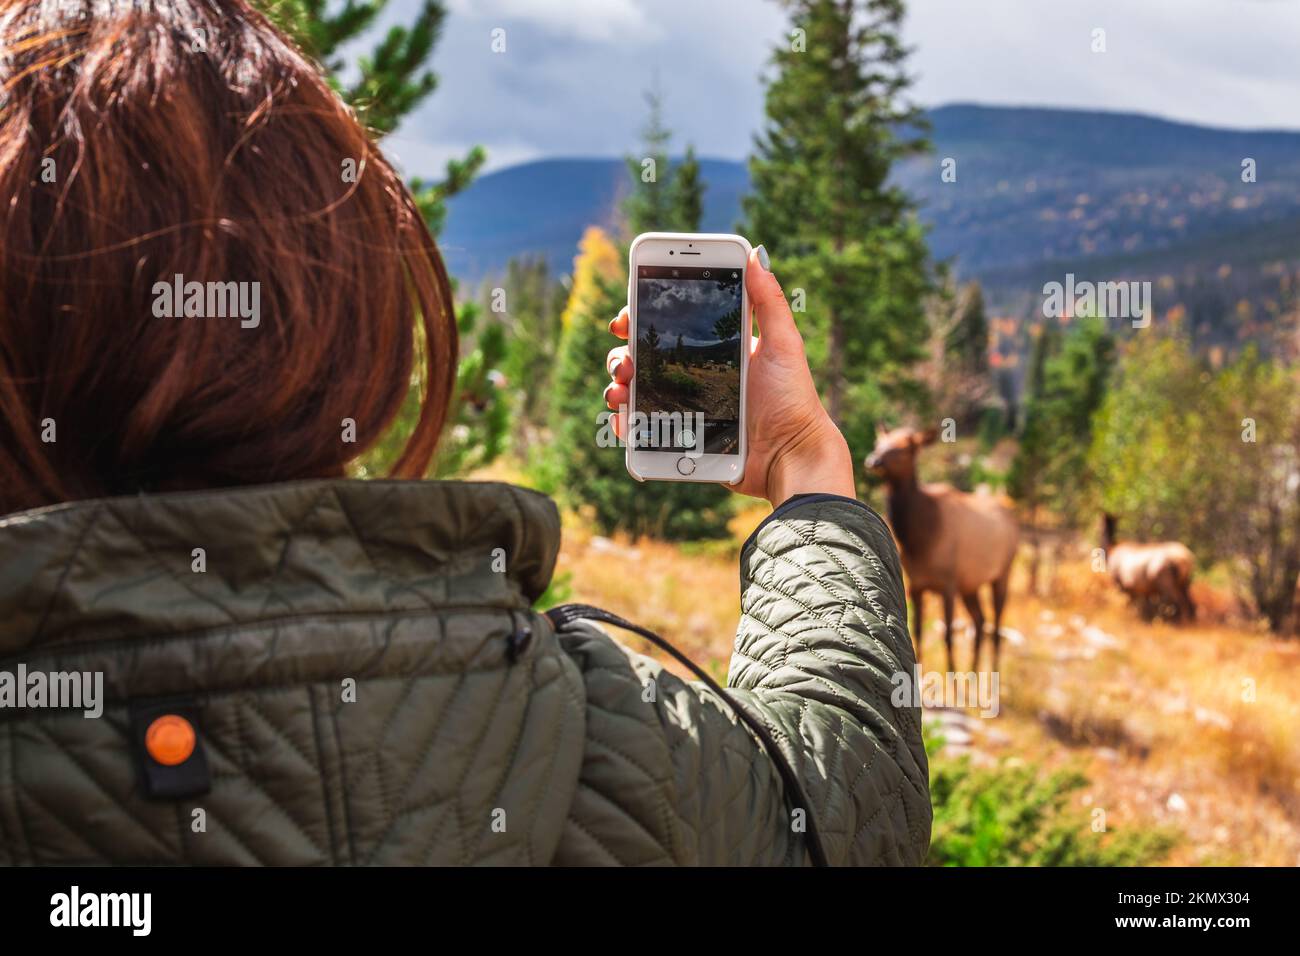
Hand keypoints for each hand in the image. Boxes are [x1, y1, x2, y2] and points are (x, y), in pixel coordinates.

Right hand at [603, 247, 854, 506]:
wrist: (791, 457)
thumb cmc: (793, 400)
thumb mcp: (784, 344)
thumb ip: (769, 301)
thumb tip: (755, 254)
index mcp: (716, 351)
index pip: (671, 327)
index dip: (643, 317)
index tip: (626, 315)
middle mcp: (698, 378)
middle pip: (645, 359)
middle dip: (623, 353)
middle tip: (624, 358)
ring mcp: (687, 410)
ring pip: (637, 392)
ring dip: (618, 385)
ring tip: (621, 389)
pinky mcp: (683, 440)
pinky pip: (643, 430)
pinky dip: (626, 423)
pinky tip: (623, 418)